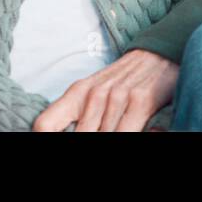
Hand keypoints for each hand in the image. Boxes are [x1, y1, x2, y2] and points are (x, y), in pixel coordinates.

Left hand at [32, 49, 178, 131]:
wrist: (157, 55)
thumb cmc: (122, 80)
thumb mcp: (93, 93)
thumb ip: (77, 115)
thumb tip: (63, 131)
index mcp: (76, 94)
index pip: (45, 124)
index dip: (43, 139)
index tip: (50, 145)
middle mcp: (92, 95)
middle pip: (78, 137)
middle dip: (88, 142)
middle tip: (98, 131)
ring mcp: (115, 97)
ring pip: (104, 137)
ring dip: (109, 138)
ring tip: (116, 130)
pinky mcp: (139, 101)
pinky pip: (126, 134)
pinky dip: (128, 137)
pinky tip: (138, 131)